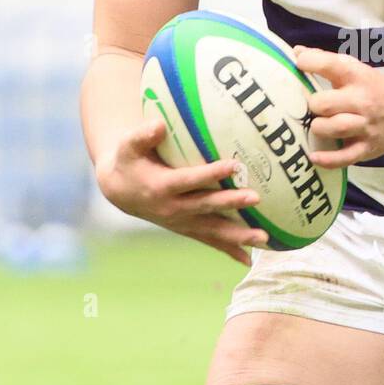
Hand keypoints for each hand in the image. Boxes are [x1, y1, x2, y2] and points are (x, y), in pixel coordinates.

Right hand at [95, 120, 268, 262]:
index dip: (211, 173)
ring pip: (212, 230)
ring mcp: (180, 222)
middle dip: (231, 203)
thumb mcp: (128, 145)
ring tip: (263, 238)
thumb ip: (142, 134)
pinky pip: (209, 241)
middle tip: (256, 198)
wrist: (120, 190)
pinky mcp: (186, 229)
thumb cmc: (129, 160)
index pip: (189, 180)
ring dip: (238, 236)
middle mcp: (172, 208)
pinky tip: (249, 260)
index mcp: (160, 187)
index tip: (234, 166)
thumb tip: (159, 124)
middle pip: (206, 206)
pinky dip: (229, 250)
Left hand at [292, 46, 383, 168]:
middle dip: (314, 104)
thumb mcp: (353, 70)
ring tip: (317, 125)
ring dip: (319, 127)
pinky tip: (313, 156)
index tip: (299, 63)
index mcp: (358, 77)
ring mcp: (366, 127)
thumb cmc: (371, 89)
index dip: (310, 63)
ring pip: (337, 128)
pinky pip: (345, 157)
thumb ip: (324, 61)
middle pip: (327, 103)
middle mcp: (363, 101)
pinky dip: (328, 159)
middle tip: (312, 107)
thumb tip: (296, 52)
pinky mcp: (366, 148)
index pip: (333, 65)